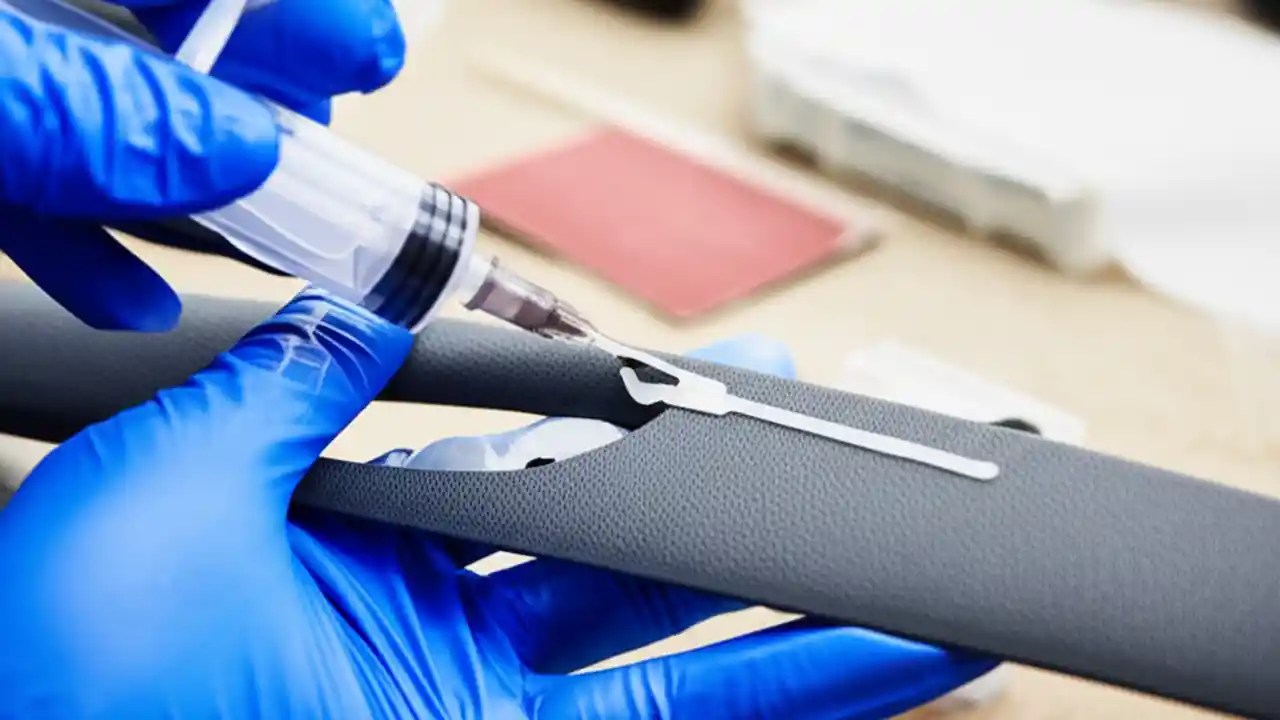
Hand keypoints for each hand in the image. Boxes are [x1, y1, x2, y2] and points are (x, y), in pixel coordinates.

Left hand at [0, 0, 406, 331]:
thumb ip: (95, 118)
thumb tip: (241, 151)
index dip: (309, 10)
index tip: (370, 60)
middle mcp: (20, 21)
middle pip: (176, 46)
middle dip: (257, 104)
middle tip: (318, 161)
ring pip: (111, 127)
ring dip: (188, 197)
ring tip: (253, 237)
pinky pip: (32, 187)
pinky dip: (86, 244)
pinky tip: (131, 298)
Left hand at [0, 291, 993, 717]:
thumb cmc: (75, 656)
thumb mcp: (171, 477)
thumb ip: (289, 385)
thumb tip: (364, 307)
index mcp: (352, 538)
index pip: (517, 451)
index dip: (611, 408)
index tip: (683, 370)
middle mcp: (435, 621)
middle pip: (623, 537)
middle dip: (732, 489)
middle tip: (832, 440)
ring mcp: (489, 705)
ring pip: (684, 636)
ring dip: (802, 596)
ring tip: (914, 557)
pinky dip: (799, 689)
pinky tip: (885, 657)